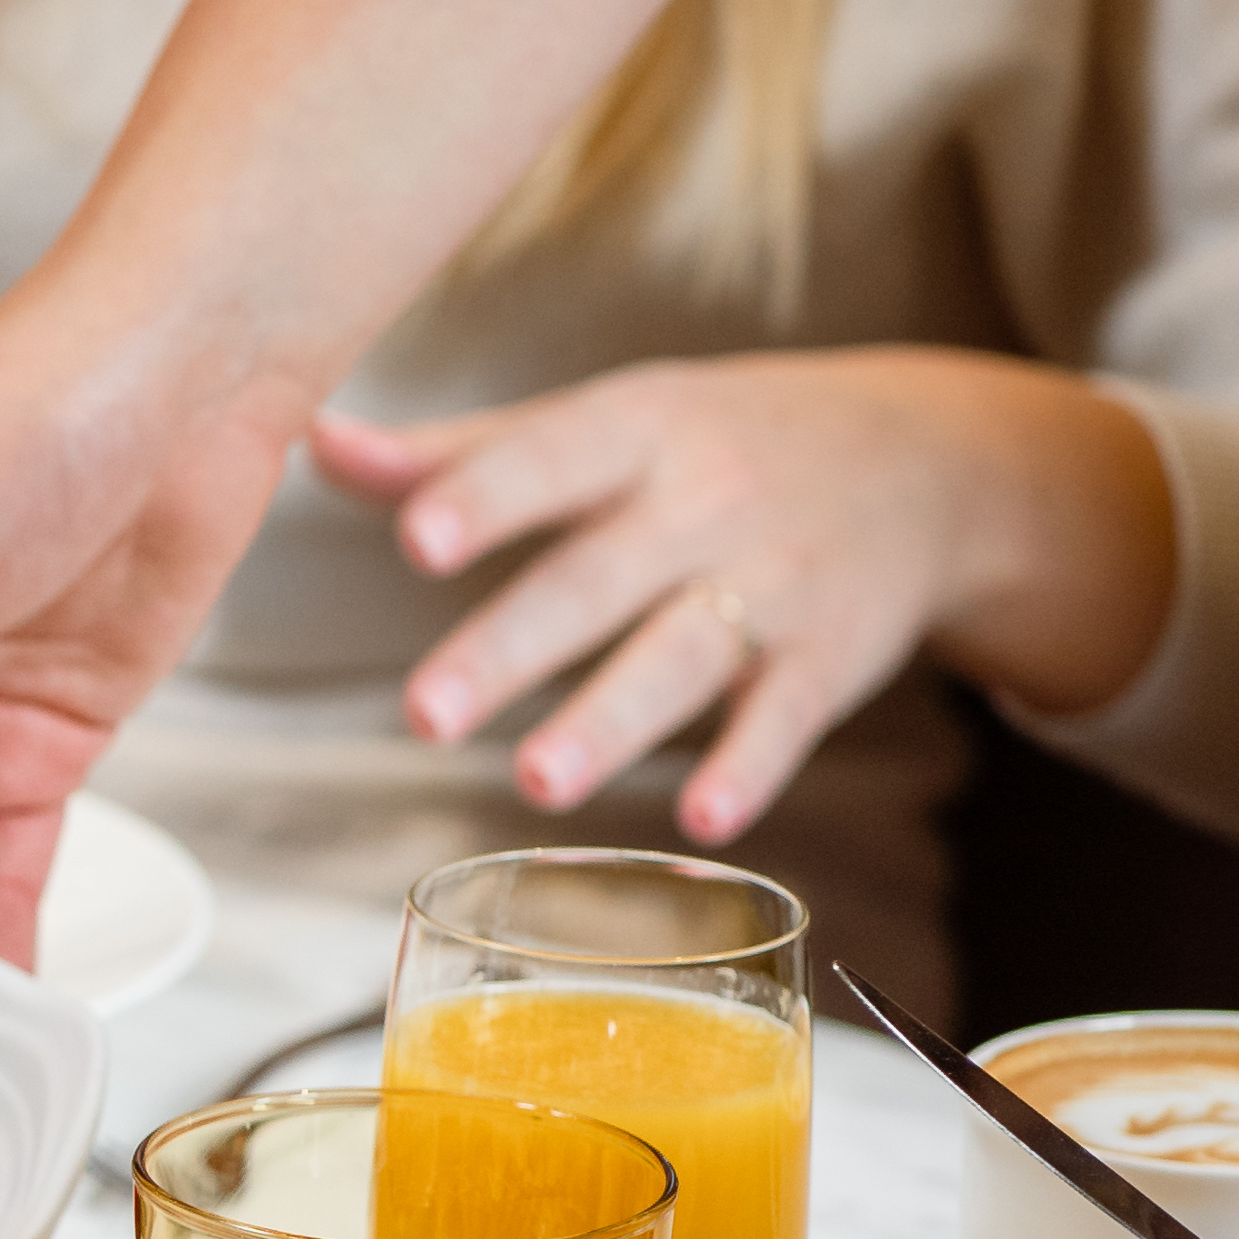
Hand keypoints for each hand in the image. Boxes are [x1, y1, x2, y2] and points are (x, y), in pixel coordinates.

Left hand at [315, 349, 1175, 842]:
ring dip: (610, 721)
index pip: (551, 459)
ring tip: (535, 781)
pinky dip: (748, 768)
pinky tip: (699, 817)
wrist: (924, 457)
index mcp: (636, 434)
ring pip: (683, 655)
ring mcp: (773, 582)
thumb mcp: (601, 421)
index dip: (485, 497)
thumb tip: (314, 442)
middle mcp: (705, 504)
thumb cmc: (714, 441)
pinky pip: (784, 719)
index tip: (413, 537)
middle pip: (598, 580)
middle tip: (423, 714)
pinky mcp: (827, 659)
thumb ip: (457, 453)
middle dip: (512, 646)